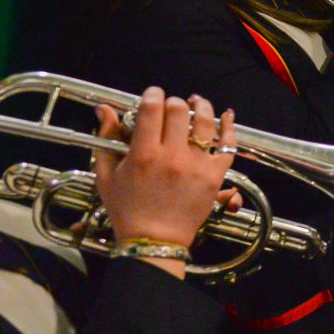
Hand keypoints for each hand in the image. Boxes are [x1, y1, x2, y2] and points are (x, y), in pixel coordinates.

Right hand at [94, 89, 236, 272]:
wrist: (154, 239)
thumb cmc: (126, 209)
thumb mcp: (106, 175)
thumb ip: (106, 139)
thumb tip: (104, 109)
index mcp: (143, 155)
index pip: (151, 110)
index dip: (152, 94)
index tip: (152, 94)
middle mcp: (172, 156)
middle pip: (178, 111)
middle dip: (173, 102)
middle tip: (170, 106)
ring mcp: (197, 165)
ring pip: (205, 122)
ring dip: (201, 106)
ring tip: (196, 102)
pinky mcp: (215, 175)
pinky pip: (228, 145)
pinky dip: (229, 126)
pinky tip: (226, 115)